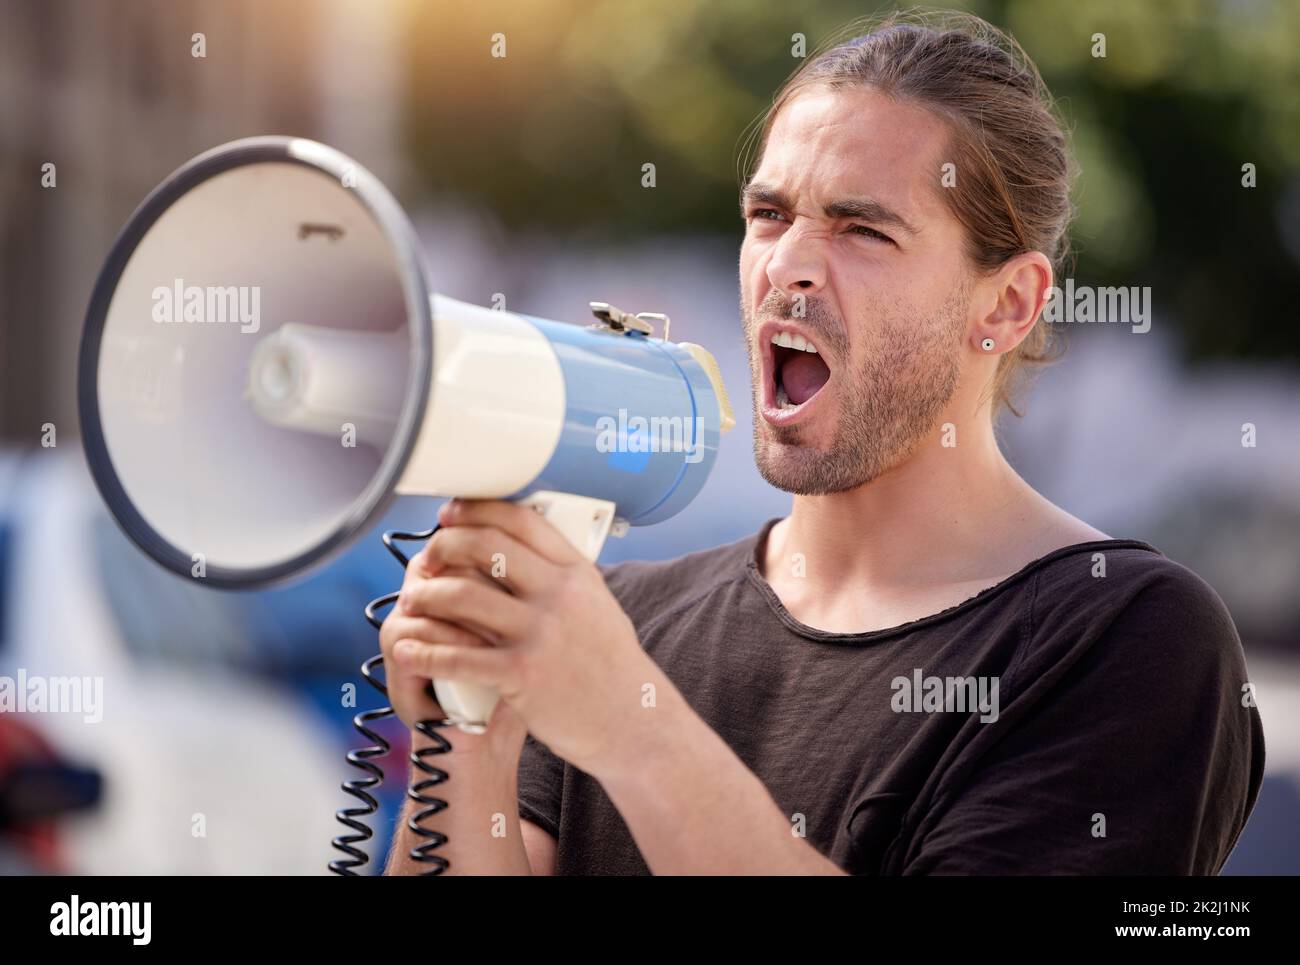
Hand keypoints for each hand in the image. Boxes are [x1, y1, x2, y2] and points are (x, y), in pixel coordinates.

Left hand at [388, 498, 660, 776]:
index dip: (477, 510)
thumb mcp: (598, 605)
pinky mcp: (521, 674)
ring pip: (462, 596)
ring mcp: (540, 633)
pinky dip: (425, 652)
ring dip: (426, 597)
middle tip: (425, 560)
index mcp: (578, 573)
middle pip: (484, 547)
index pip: (521, 520)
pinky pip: (458, 656)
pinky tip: (408, 650)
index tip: (450, 514)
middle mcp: (559, 595)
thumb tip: (519, 549)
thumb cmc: (611, 668)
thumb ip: (562, 578)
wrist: (631, 722)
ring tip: (411, 602)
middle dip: (443, 547)